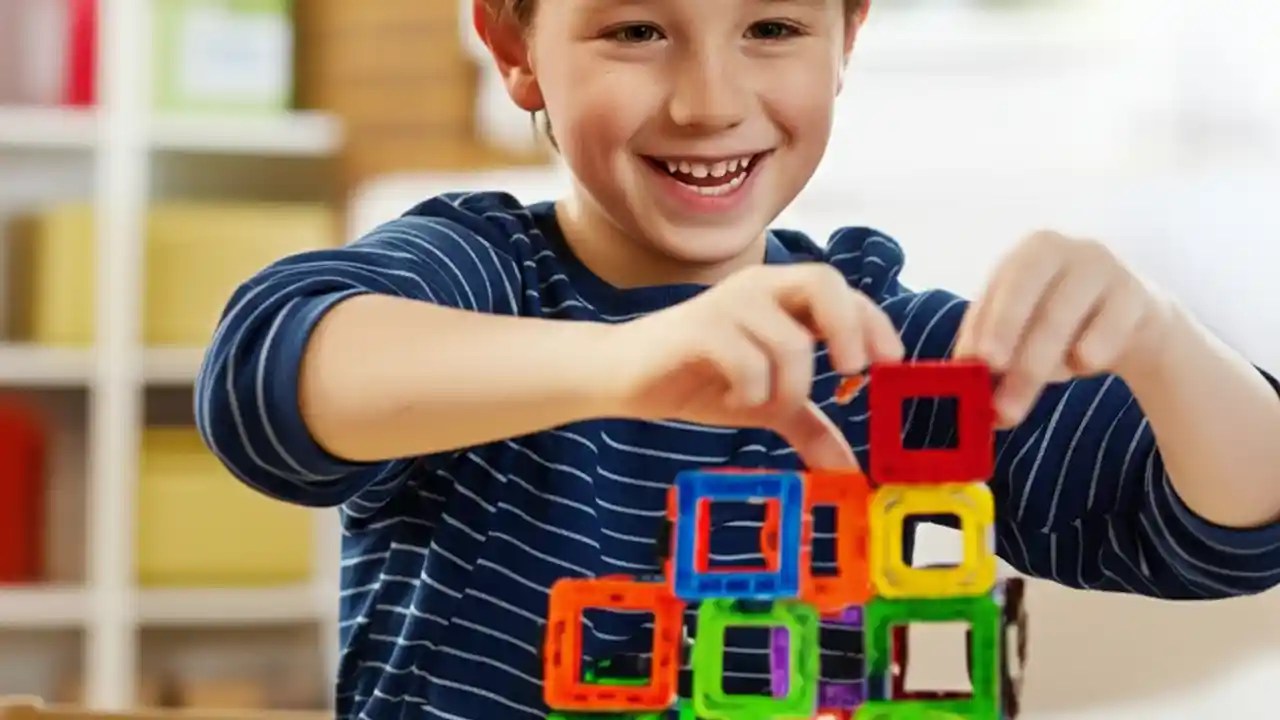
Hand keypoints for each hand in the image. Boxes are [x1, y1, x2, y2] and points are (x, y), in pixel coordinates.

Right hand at [605, 264, 904, 468]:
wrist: (623, 376)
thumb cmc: (698, 378)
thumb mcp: (765, 404)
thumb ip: (808, 425)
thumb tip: (848, 468)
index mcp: (779, 296)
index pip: (841, 292)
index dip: (873, 322)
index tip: (890, 363)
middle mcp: (757, 289)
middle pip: (823, 282)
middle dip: (848, 328)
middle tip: (849, 372)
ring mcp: (726, 305)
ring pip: (788, 338)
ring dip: (790, 386)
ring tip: (765, 404)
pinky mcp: (697, 329)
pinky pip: (745, 357)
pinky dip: (752, 388)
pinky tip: (735, 399)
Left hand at [954, 230, 1174, 426]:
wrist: (1133, 324)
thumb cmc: (1063, 326)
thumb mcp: (1021, 334)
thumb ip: (989, 351)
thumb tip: (961, 381)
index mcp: (1027, 255)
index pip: (998, 286)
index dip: (984, 322)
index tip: (973, 359)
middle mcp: (1064, 251)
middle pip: (1028, 289)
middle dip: (1008, 332)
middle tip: (994, 371)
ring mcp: (1104, 268)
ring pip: (1065, 312)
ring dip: (1042, 358)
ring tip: (1029, 393)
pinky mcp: (1137, 296)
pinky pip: (1112, 324)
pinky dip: (1094, 348)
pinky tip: (1083, 365)